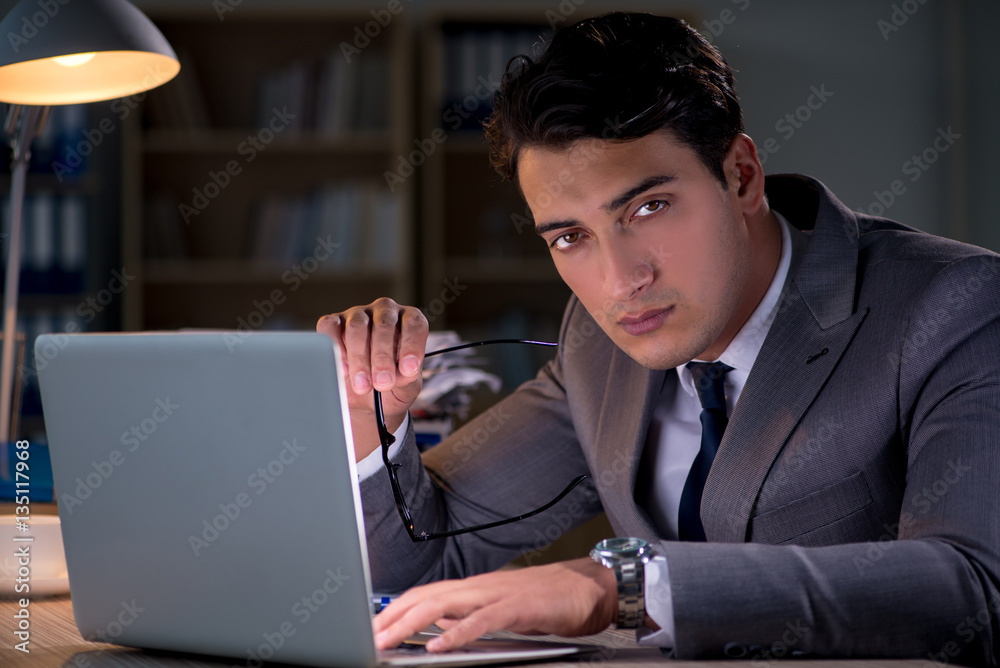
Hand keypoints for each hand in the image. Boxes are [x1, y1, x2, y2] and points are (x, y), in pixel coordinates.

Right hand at [316, 298, 427, 460]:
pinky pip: (330, 326)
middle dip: (382, 358)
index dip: (412, 346)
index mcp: (409, 321)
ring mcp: (358, 315)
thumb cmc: (390, 385)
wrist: (365, 396)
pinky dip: (335, 347)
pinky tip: (342, 368)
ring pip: (357, 326)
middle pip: (384, 326)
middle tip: (382, 383)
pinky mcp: (334, 322)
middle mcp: (385, 313)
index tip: (409, 370)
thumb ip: (407, 378)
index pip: (414, 324)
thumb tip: (402, 372)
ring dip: (359, 357)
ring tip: (362, 384)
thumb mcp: (406, 387)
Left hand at [372, 558, 617, 651]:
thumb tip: (436, 628)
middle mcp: (479, 587)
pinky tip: (437, 647)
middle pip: (424, 597)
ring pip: (444, 604)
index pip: (422, 595)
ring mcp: (497, 594)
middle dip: (389, 618)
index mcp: (472, 588)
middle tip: (364, 638)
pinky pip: (482, 620)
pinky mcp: (518, 607)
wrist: (590, 587)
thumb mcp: (498, 609)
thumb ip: (467, 616)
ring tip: (387, 642)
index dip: (392, 610)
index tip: (368, 629)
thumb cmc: (548, 600)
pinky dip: (457, 633)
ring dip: (410, 624)